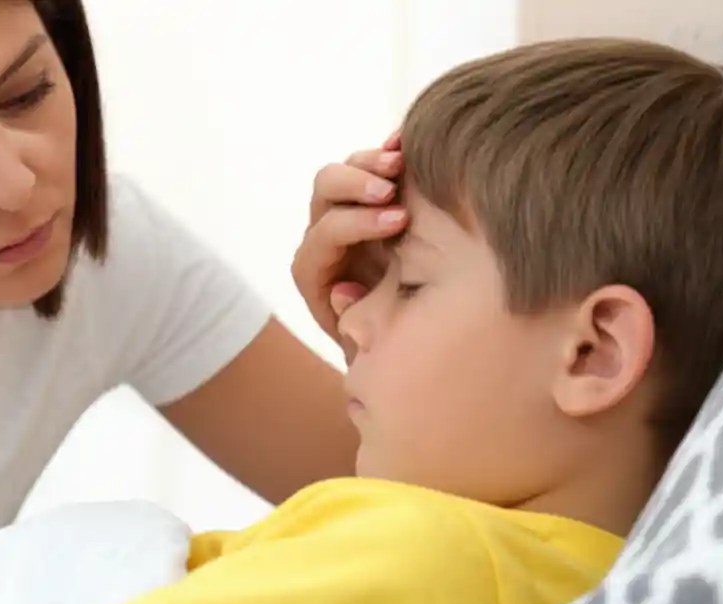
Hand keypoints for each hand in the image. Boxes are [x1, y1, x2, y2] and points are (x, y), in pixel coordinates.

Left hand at [294, 131, 407, 353]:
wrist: (399, 341)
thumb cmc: (382, 346)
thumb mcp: (368, 344)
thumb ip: (357, 322)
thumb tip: (341, 289)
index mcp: (316, 272)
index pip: (323, 237)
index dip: (355, 224)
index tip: (398, 222)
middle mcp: (326, 237)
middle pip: (324, 192)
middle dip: (355, 185)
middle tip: (390, 190)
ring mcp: (350, 213)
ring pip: (346, 171)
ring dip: (372, 162)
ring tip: (402, 159)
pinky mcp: (376, 200)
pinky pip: (374, 166)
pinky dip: (389, 151)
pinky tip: (407, 139)